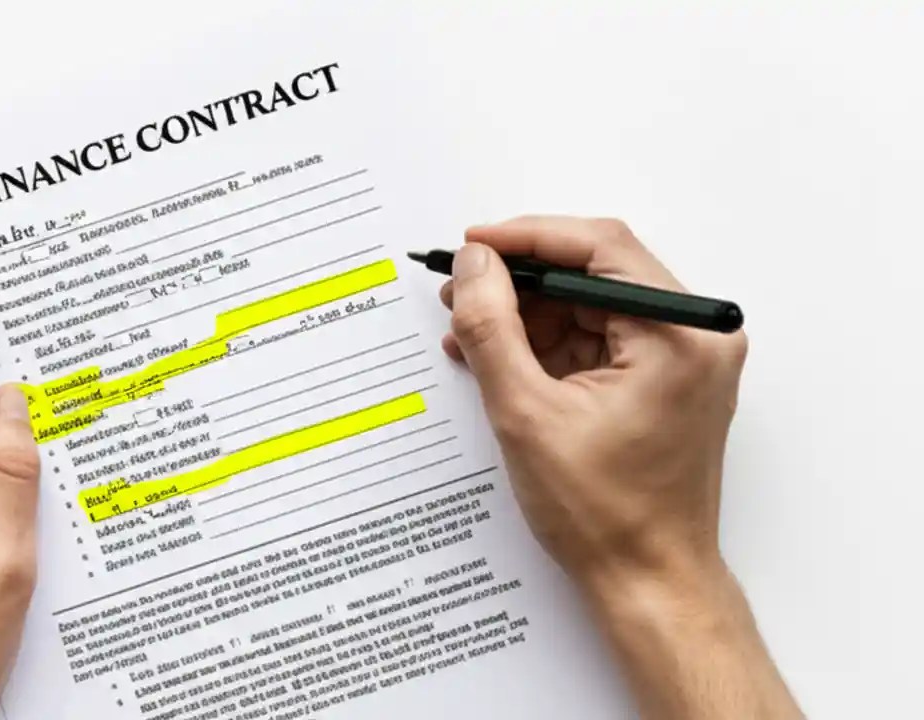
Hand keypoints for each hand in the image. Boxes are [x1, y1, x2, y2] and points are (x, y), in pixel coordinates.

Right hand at [442, 216, 798, 717]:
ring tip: (467, 329)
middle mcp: (693, 337)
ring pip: (589, 307)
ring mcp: (681, 359)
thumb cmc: (604, 514)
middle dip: (519, 282)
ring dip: (527, 316)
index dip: (526, 238)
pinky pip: (596, 340)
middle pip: (593, 273)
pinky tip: (498, 357)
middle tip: (460, 289)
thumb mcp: (526, 413)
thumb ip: (492, 327)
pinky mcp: (661, 381)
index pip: (599, 247)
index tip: (473, 246)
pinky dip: (547, 346)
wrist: (646, 580)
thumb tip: (473, 265)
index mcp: (679, 335)